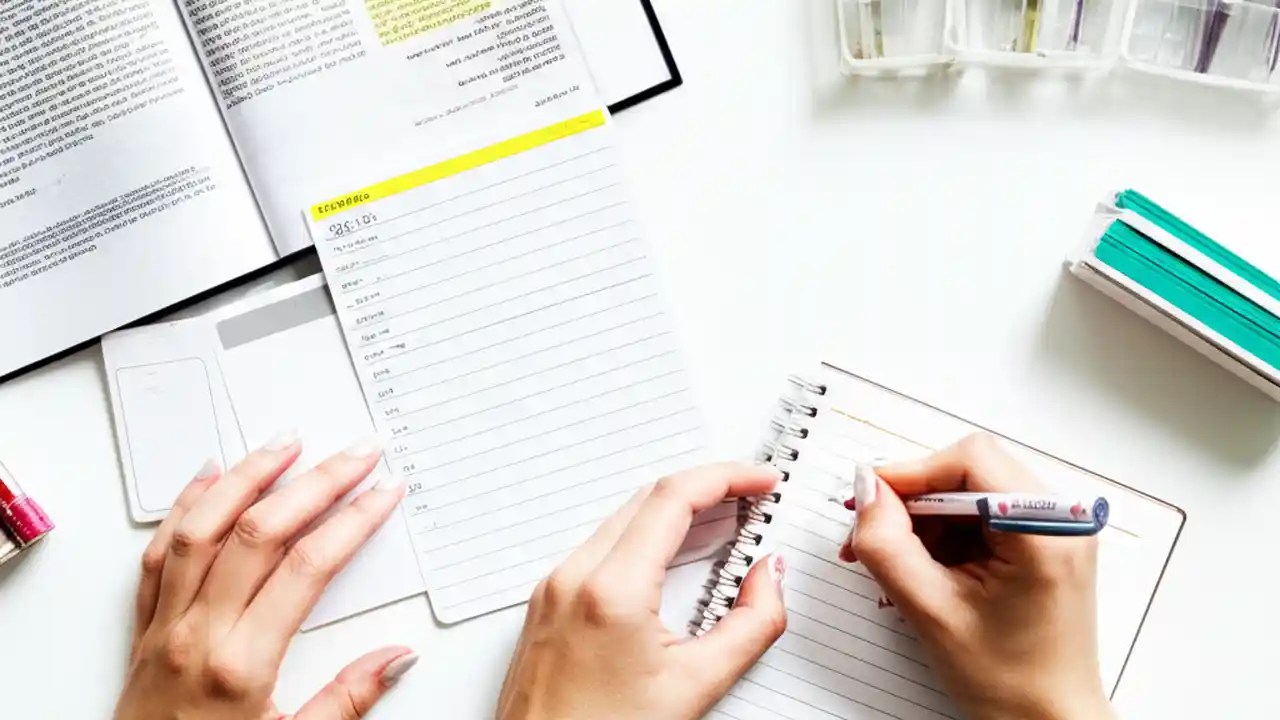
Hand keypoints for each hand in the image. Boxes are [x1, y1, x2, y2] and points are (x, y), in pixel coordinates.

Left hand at [115, 432, 414, 719]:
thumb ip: (349, 699)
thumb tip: (397, 657)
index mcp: (242, 664)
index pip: (308, 568)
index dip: (353, 522)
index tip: (383, 494)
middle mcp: (198, 633)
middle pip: (260, 532)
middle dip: (316, 483)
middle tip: (354, 455)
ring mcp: (166, 624)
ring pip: (201, 528)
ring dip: (246, 478)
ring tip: (285, 445)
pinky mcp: (144, 626)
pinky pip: (158, 552)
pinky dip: (185, 507)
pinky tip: (210, 477)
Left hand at [497, 463, 787, 719]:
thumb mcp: (696, 686)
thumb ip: (751, 624)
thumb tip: (771, 577)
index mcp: (609, 591)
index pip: (673, 498)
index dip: (726, 477)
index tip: (761, 479)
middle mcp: (571, 578)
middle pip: (646, 500)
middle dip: (704, 487)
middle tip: (750, 497)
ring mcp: (552, 589)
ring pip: (620, 520)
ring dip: (673, 511)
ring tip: (721, 523)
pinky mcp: (545, 604)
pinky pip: (599, 548)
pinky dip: (642, 538)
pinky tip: (671, 556)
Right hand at [840, 434, 1114, 719]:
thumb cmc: (1010, 683)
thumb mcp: (931, 611)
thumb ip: (889, 545)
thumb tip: (866, 491)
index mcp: (1046, 531)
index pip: (971, 460)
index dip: (911, 473)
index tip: (871, 498)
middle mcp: (1060, 519)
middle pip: (968, 471)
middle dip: (914, 502)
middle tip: (873, 535)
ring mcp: (1054, 529)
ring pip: (969, 490)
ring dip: (925, 521)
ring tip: (901, 566)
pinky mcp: (1041, 542)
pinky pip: (981, 514)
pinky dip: (945, 534)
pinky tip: (927, 570)